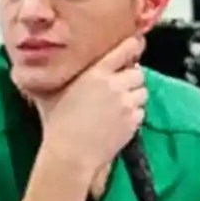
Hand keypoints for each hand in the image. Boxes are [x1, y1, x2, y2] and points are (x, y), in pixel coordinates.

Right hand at [39, 36, 146, 173]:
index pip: (126, 48)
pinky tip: (118, 120)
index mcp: (96, 72)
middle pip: (138, 72)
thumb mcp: (56, 92)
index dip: (133, 46)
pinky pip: (141, 111)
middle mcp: (115, 85)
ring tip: (119, 105)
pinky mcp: (134, 122)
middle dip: (131, 78)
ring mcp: (127, 104)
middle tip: (119, 87)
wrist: (70, 154)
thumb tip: (58, 63)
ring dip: (134, 96)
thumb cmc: (57, 124)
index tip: (134, 46)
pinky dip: (134, 115)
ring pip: (143, 92)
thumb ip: (66, 75)